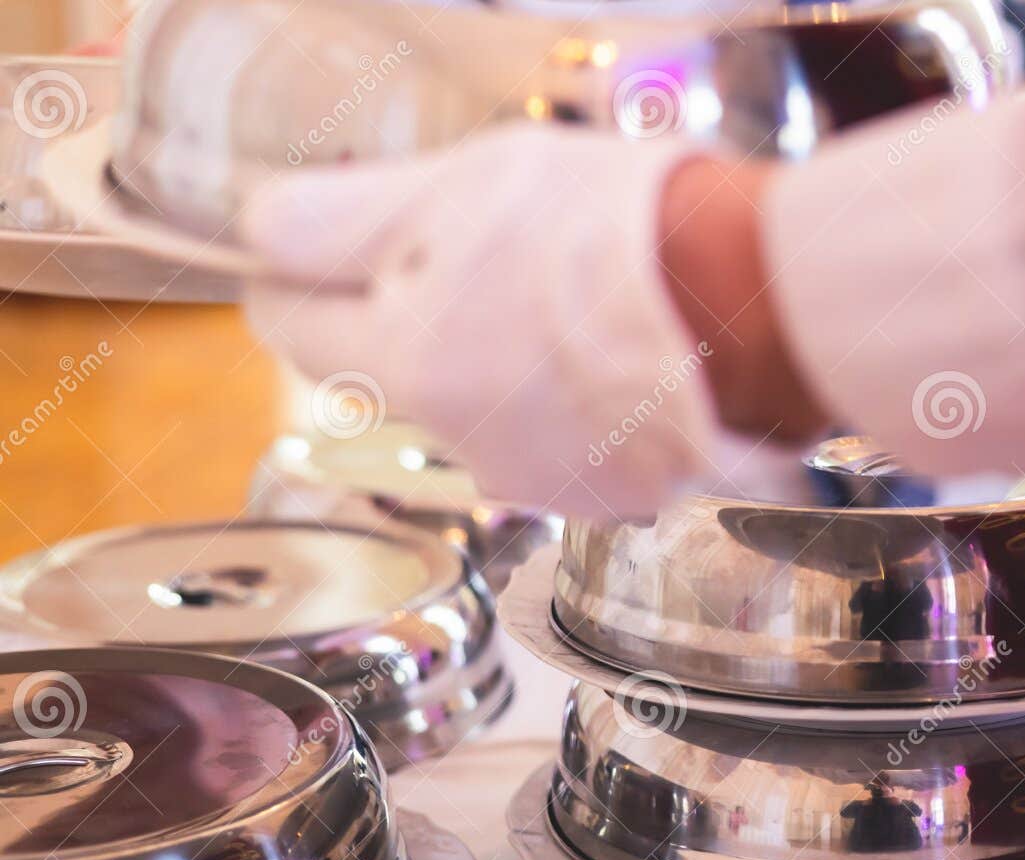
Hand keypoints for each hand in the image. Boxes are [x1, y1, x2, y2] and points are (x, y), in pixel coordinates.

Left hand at [243, 125, 728, 518]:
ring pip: (473, 406)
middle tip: (481, 252)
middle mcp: (456, 439)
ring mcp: (532, 476)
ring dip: (496, 361)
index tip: (326, 241)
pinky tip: (614, 359)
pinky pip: (549, 443)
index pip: (289, 323)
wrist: (756, 306)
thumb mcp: (460, 187)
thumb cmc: (618, 233)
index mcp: (406, 360)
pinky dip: (565, 406)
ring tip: (572, 303)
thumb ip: (339, 218)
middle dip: (412, 312)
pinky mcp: (599, 497)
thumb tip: (258, 235)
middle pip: (387, 366)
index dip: (296, 272)